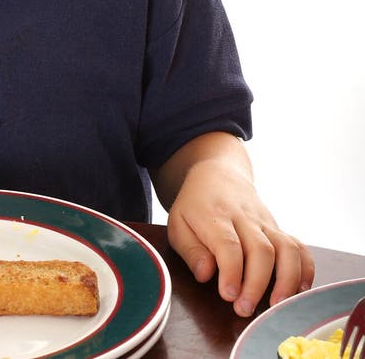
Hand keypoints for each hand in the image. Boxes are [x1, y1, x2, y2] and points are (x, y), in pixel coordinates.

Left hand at [166, 158, 314, 316]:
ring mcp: (265, 222)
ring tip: (277, 305)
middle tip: (245, 309)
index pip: (228, 244)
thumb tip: (205, 275)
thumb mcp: (178, 223)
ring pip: (286, 248)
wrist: (218, 173)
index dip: (231, 272)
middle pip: (261, 250)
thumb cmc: (195, 205)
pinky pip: (299, 246)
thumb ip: (190, 250)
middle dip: (257, 284)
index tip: (229, 295)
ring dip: (286, 279)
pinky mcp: (277, 228)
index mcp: (215, 216)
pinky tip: (300, 289)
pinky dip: (305, 268)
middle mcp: (244, 218)